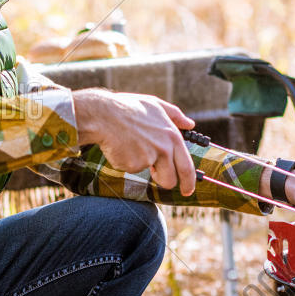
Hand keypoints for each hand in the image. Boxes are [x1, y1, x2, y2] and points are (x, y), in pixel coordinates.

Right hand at [72, 88, 196, 194]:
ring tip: (132, 146)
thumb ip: (175, 115)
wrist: (104, 115)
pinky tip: (121, 146)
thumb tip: (190, 124)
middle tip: (157, 180)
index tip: (187, 190)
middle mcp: (164, 149)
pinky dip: (126, 160)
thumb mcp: (155, 105)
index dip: (188, 182)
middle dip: (166, 183)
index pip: (187, 166)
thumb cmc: (129, 108)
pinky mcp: (133, 165)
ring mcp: (148, 158)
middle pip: (170, 180)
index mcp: (172, 136)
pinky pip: (131, 168)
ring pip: (149, 175)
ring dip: (142, 166)